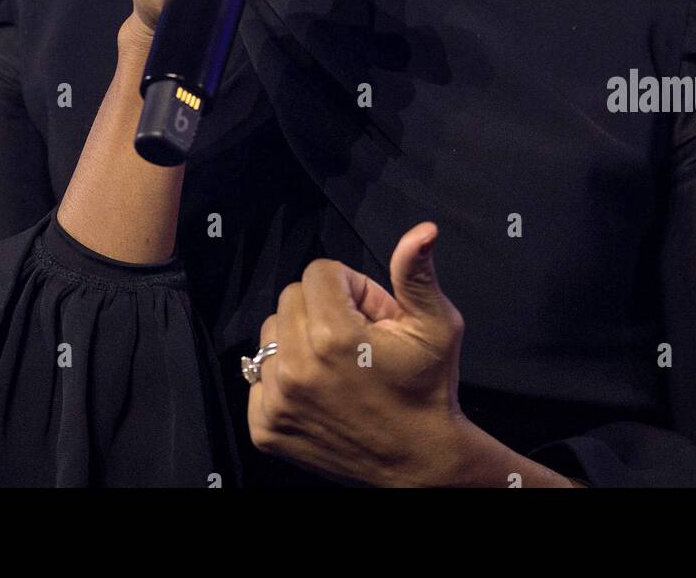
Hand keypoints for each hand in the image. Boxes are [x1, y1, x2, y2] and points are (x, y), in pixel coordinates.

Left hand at [247, 222, 471, 487]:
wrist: (420, 463)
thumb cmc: (429, 389)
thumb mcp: (436, 326)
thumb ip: (416, 274)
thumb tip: (422, 231)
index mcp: (335, 335)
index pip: (319, 271)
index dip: (351, 287)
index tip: (370, 316)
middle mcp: (297, 368)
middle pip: (292, 297)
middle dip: (323, 308)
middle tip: (356, 339)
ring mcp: (276, 401)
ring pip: (271, 333)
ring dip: (299, 338)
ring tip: (335, 363)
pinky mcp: (264, 427)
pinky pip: (259, 373)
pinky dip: (284, 375)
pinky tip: (318, 389)